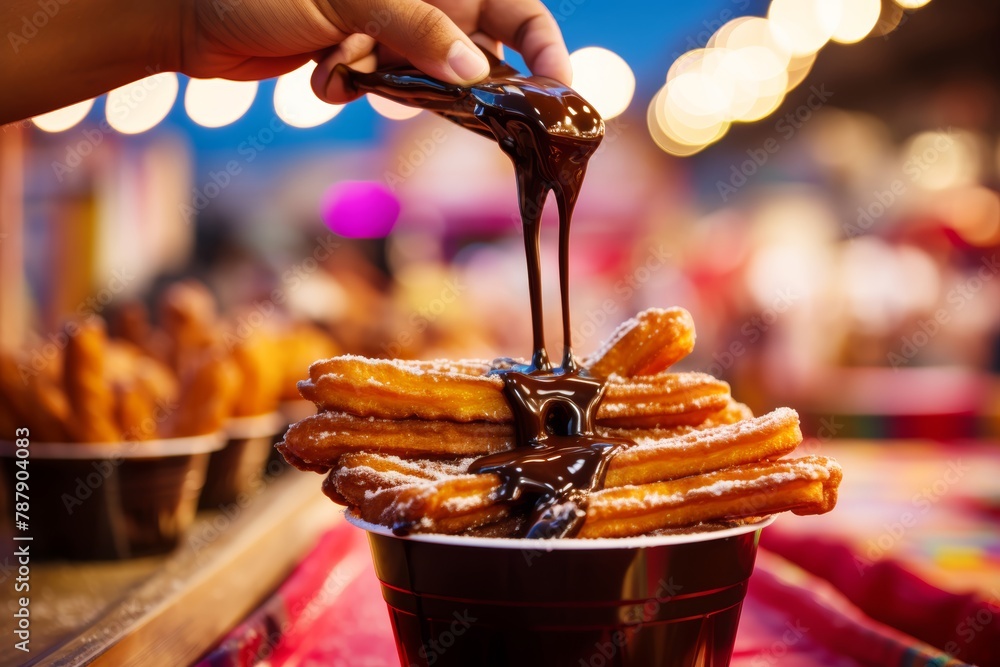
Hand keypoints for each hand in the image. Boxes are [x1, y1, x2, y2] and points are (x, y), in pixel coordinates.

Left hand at [180, 0, 571, 102]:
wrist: (193, 18)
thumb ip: (417, 29)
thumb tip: (477, 76)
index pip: (517, 9)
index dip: (545, 48)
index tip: (557, 96)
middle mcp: (423, 0)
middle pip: (474, 50)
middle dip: (454, 81)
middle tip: (435, 98)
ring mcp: (391, 29)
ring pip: (427, 78)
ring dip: (388, 83)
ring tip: (341, 65)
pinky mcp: (363, 59)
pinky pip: (386, 90)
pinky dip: (357, 89)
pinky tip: (319, 76)